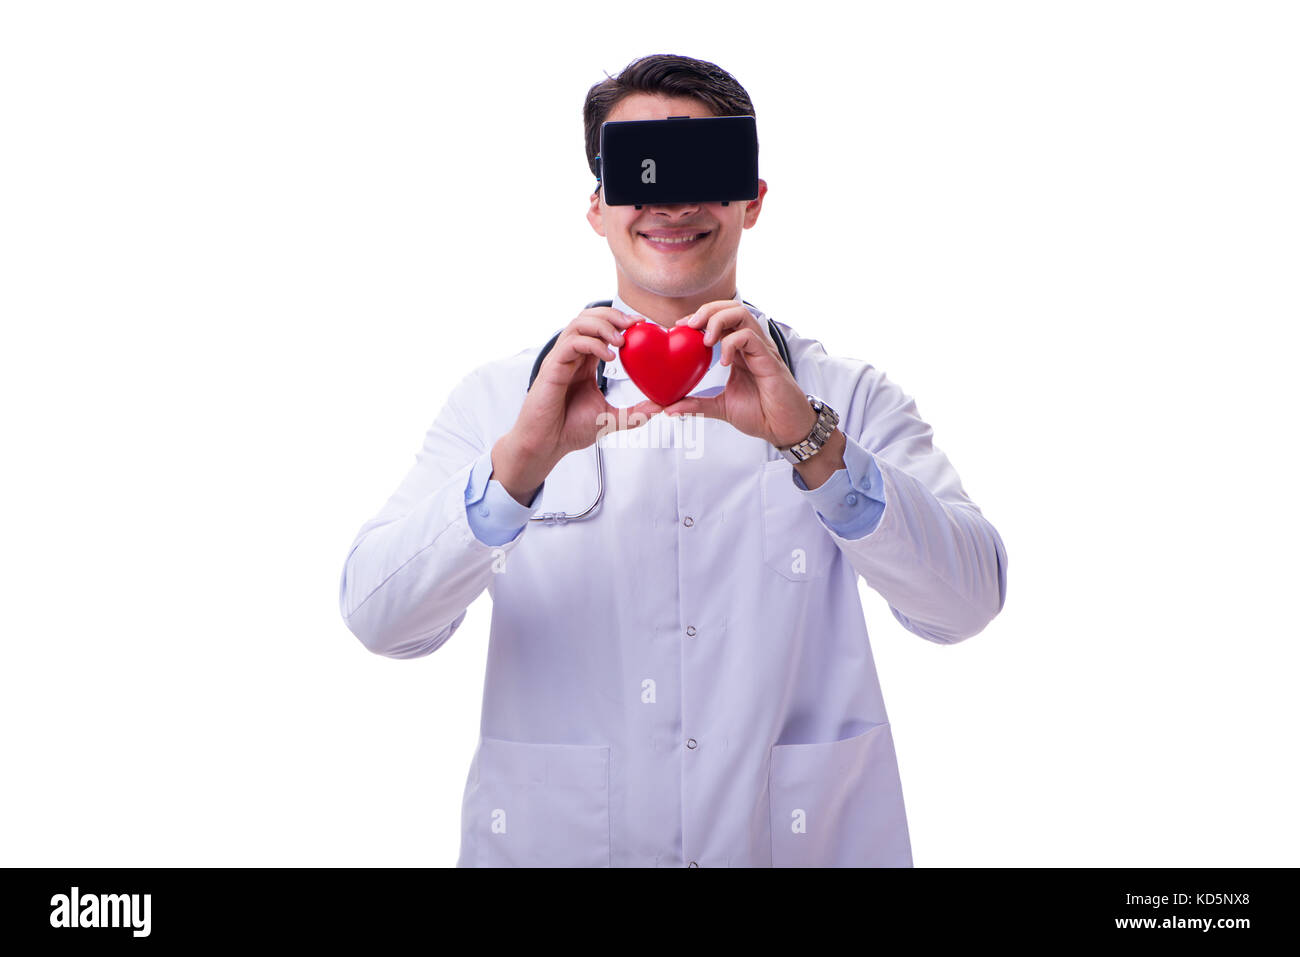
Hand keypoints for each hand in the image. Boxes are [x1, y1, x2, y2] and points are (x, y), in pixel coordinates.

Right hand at [491, 307, 661, 503]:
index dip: (621, 322)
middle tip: (636, 324)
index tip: (644, 325)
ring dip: (603, 325)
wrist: (546, 445)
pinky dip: (592, 343)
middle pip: (589, 317)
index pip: (601, 329)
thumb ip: (635, 413)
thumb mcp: (611, 419)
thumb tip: (660, 408)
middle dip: (613, 315)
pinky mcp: (552, 368)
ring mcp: (560, 360)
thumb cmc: (569, 430)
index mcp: (584, 362)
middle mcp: (572, 356)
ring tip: (622, 340)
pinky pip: (571, 343)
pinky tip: (609, 355)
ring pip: (578, 324)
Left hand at [660, 301, 816, 447]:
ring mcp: (761, 349)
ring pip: (741, 314)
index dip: (699, 318)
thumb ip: (696, 405)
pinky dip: (732, 343)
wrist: (784, 429)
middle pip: (730, 308)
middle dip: (706, 311)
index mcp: (738, 351)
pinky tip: (723, 361)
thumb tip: (668, 408)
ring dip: (718, 320)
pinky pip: (749, 337)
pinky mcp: (769, 359)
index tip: (679, 328)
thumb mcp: (720, 408)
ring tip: (705, 340)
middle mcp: (750, 345)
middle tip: (688, 326)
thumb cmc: (761, 414)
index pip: (720, 320)